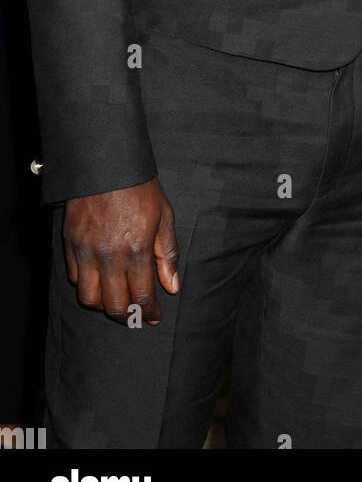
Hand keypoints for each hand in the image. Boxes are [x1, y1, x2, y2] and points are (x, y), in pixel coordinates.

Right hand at [63, 178, 178, 324]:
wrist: (106, 164)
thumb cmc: (140, 188)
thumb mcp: (164, 216)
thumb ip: (167, 254)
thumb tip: (172, 287)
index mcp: (137, 249)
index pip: (142, 297)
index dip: (149, 312)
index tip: (154, 317)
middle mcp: (109, 256)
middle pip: (113, 305)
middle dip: (127, 316)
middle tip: (135, 314)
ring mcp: (86, 251)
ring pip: (88, 298)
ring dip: (103, 304)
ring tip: (116, 298)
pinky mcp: (70, 243)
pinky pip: (74, 277)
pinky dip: (86, 284)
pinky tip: (99, 278)